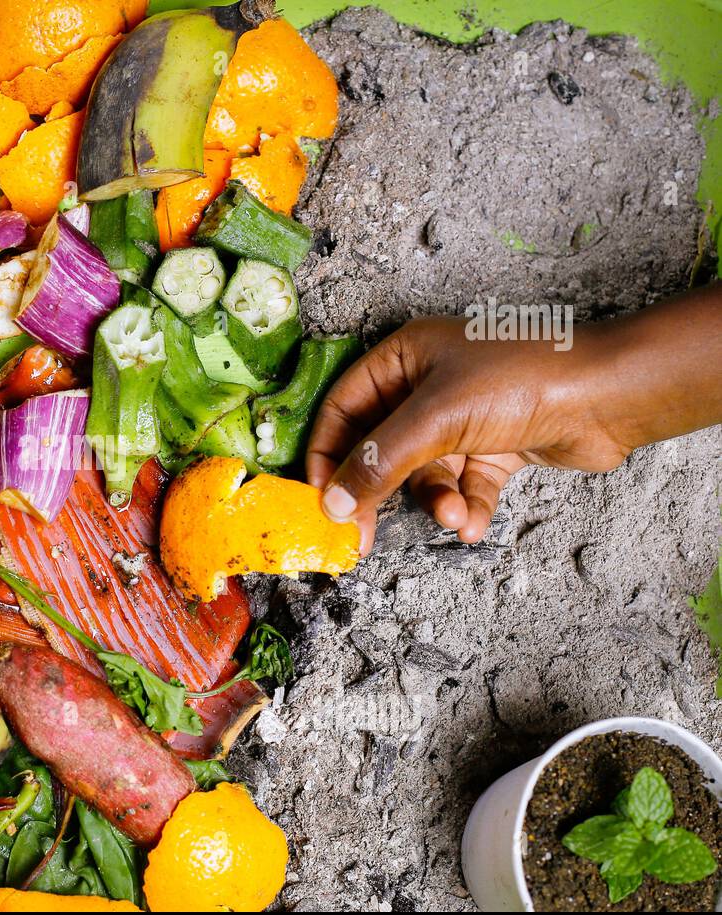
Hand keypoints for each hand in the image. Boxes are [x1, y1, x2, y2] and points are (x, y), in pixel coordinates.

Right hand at [306, 284, 721, 554]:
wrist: (613, 394)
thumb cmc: (523, 380)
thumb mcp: (436, 420)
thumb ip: (379, 462)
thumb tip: (331, 503)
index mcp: (404, 357)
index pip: (344, 408)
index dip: (328, 453)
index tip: (323, 500)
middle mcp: (428, 384)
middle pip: (381, 447)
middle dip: (381, 491)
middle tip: (365, 534)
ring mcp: (463, 416)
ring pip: (424, 472)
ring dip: (436, 501)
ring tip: (455, 517)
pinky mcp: (495, 445)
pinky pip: (464, 483)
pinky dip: (468, 506)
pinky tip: (476, 522)